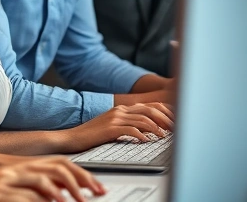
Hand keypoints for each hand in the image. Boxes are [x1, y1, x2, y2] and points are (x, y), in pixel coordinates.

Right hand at [0, 157, 104, 201]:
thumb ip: (33, 191)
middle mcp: (15, 170)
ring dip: (61, 192)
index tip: (97, 188)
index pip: (58, 164)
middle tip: (93, 196)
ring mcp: (4, 181)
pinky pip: (22, 197)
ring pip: (40, 180)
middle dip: (78, 181)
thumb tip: (58, 197)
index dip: (81, 175)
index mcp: (21, 167)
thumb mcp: (11, 191)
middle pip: (55, 168)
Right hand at [59, 103, 173, 152]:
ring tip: (163, 136)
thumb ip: (128, 124)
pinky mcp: (110, 128)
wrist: (72, 138)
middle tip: (174, 128)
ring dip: (156, 128)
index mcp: (121, 108)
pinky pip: (131, 130)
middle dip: (164, 118)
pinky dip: (141, 135)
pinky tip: (147, 140)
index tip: (174, 120)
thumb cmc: (92, 135)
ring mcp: (114, 118)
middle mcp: (120, 110)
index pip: (148, 105)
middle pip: (149, 110)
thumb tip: (147, 129)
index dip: (163, 111)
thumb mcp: (112, 126)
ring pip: (142, 119)